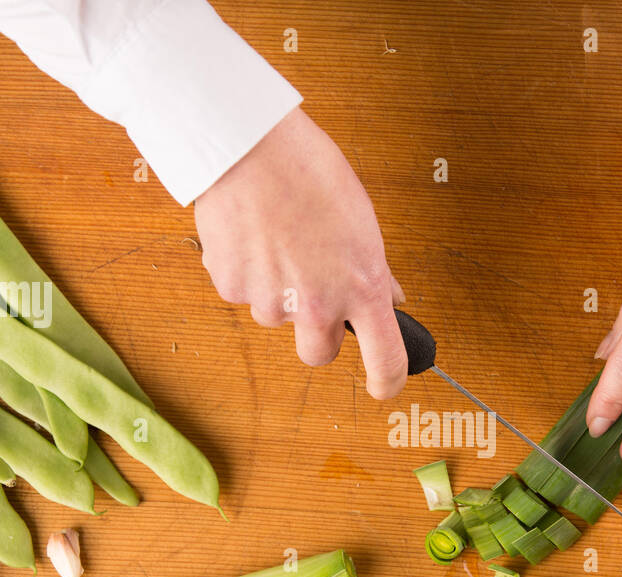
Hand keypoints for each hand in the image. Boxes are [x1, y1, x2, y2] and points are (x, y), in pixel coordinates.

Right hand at [195, 107, 407, 398]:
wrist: (249, 144)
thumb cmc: (309, 170)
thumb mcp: (361, 219)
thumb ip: (373, 268)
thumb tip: (389, 295)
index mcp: (362, 287)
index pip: (386, 360)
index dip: (388, 381)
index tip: (384, 386)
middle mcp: (318, 303)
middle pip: (318, 353)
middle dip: (316, 333)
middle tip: (313, 294)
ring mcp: (271, 301)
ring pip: (275, 316)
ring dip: (277, 292)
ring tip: (277, 239)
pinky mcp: (232, 288)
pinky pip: (242, 291)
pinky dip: (246, 270)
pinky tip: (251, 233)